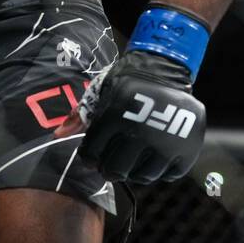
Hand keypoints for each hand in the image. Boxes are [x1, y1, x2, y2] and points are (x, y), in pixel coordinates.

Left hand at [54, 49, 205, 183]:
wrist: (166, 66)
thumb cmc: (128, 80)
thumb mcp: (101, 92)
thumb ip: (79, 115)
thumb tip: (57, 135)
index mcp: (115, 117)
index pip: (92, 154)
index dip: (90, 156)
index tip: (94, 154)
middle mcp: (141, 132)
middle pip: (116, 170)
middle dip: (110, 167)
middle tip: (113, 160)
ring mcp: (166, 143)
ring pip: (142, 176)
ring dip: (135, 170)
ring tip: (134, 156)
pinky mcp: (187, 149)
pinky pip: (168, 174)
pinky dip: (161, 168)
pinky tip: (155, 155)